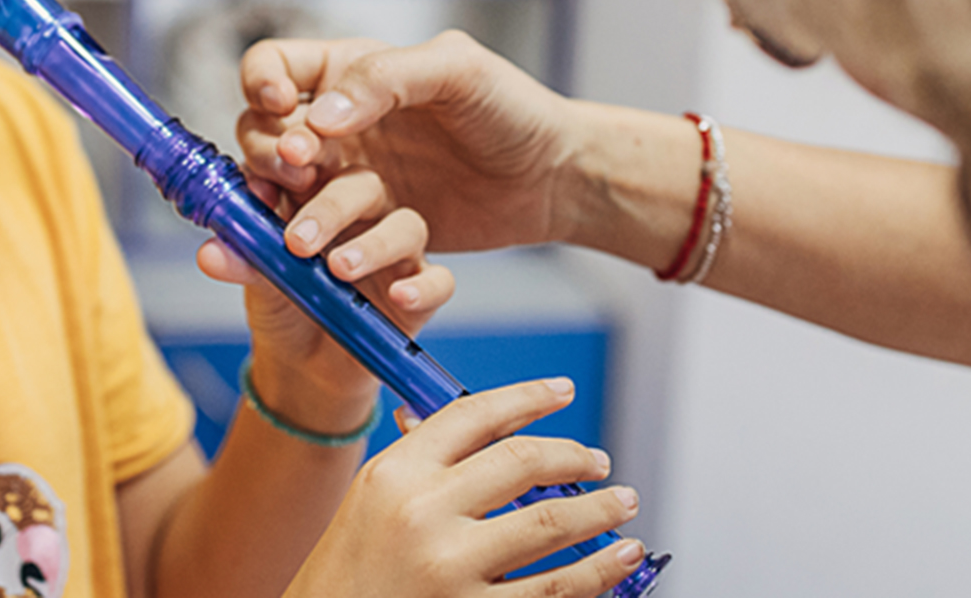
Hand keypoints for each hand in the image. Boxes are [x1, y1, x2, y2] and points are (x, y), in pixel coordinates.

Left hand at [196, 182, 451, 431]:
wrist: (303, 364)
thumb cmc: (281, 299)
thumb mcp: (254, 276)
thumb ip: (240, 257)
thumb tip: (210, 251)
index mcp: (319, 190)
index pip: (316, 157)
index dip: (301, 154)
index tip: (279, 166)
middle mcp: (364, 210)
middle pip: (362, 185)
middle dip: (330, 206)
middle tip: (298, 239)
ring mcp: (396, 248)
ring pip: (406, 226)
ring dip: (374, 245)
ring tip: (339, 268)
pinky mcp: (420, 289)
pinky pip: (437, 282)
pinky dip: (422, 288)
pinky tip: (399, 297)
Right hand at [238, 32, 588, 257]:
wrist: (552, 178)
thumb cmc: (511, 108)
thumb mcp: (456, 70)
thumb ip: (385, 79)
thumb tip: (318, 116)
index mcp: (349, 72)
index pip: (272, 66)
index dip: (260, 83)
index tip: (281, 106)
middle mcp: (337, 126)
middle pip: (262, 134)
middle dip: (267, 154)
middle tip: (299, 171)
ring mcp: (349, 177)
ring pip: (288, 196)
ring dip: (289, 215)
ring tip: (307, 243)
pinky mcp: (368, 227)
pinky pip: (331, 242)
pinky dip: (330, 256)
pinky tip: (350, 271)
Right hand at [286, 379, 648, 597]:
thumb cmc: (349, 573)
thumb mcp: (371, 503)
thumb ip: (423, 465)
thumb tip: (489, 432)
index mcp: (395, 474)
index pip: (474, 415)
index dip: (528, 398)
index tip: (561, 392)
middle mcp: (423, 515)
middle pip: (522, 462)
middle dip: (574, 457)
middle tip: (598, 461)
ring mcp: (450, 569)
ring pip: (551, 526)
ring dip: (601, 512)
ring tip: (622, 505)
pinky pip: (554, 590)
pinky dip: (598, 572)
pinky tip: (618, 559)